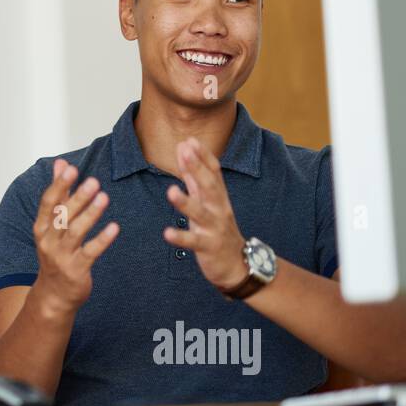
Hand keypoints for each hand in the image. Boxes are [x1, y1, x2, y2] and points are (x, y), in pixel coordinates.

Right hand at [32, 158, 119, 310]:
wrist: (54, 294)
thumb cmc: (55, 253)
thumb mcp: (51, 224)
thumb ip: (58, 193)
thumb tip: (60, 163)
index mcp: (42, 227)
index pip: (48, 202)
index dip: (58, 185)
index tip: (71, 169)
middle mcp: (49, 241)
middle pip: (62, 216)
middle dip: (77, 198)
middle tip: (93, 181)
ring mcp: (62, 256)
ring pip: (76, 232)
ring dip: (90, 215)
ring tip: (104, 198)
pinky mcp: (77, 270)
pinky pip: (91, 252)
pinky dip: (102, 239)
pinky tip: (114, 227)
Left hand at [162, 137, 247, 291]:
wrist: (238, 265)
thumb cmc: (218, 229)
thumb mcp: (207, 202)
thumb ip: (195, 179)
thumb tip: (184, 153)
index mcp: (217, 197)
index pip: (214, 172)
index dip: (203, 156)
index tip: (190, 140)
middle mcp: (219, 209)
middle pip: (209, 186)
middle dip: (198, 168)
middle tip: (185, 151)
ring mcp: (215, 228)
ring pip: (201, 213)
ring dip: (186, 202)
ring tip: (170, 191)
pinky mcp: (209, 247)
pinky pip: (194, 241)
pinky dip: (181, 237)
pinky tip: (167, 233)